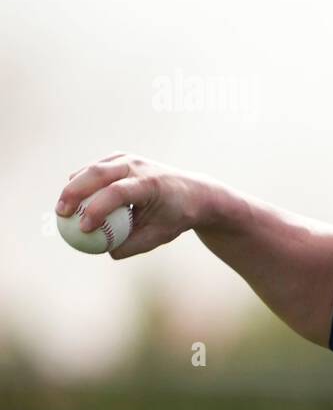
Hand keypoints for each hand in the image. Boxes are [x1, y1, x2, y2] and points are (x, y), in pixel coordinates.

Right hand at [55, 153, 210, 259]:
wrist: (194, 192)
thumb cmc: (176, 217)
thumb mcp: (158, 236)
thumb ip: (132, 246)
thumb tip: (105, 251)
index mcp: (150, 184)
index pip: (117, 193)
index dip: (97, 209)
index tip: (83, 228)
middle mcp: (139, 166)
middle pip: (98, 173)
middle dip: (75, 193)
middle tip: (61, 214)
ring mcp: (129, 159)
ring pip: (94, 168)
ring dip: (74, 186)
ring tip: (62, 210)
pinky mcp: (121, 158)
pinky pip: (96, 168)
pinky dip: (82, 181)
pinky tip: (71, 199)